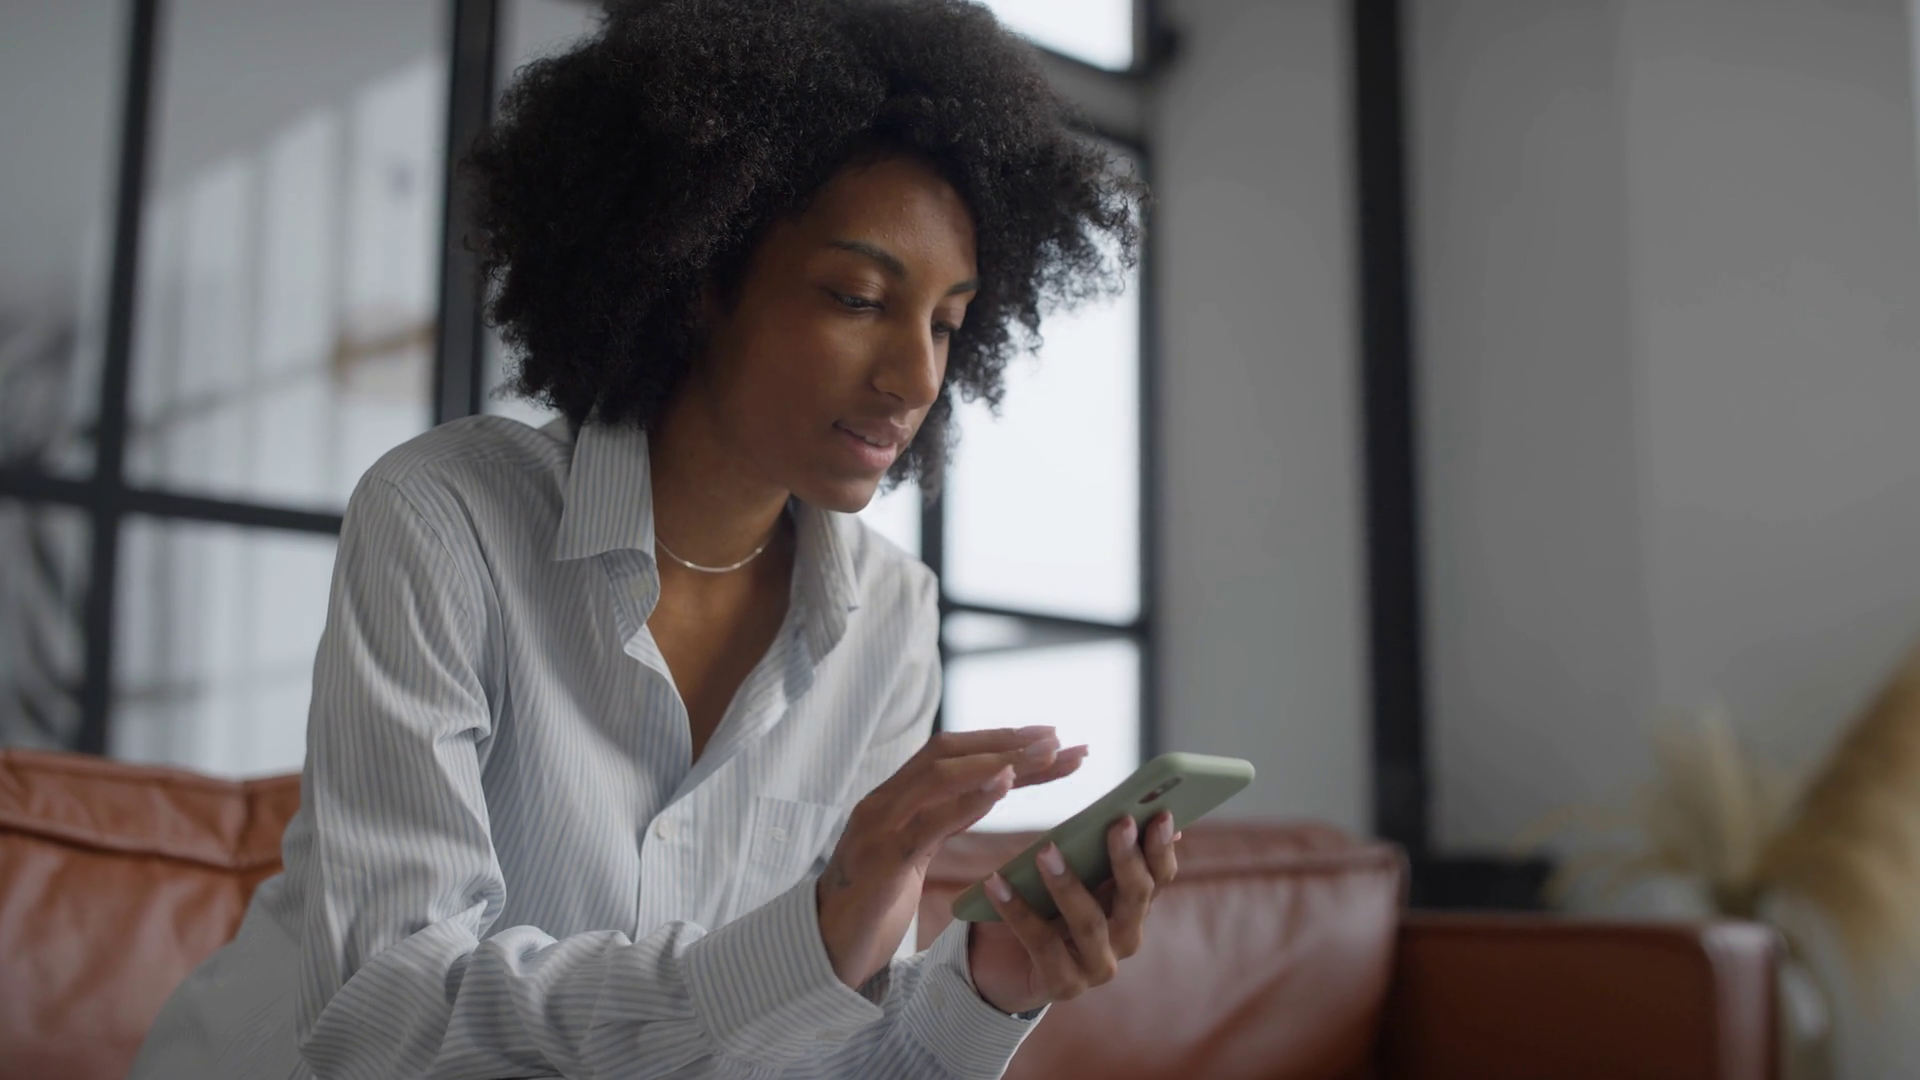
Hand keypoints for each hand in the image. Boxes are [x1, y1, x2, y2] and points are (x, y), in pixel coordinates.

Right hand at [816, 727, 1087, 989]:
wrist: (823, 952)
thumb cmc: (872, 906)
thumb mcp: (912, 854)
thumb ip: (941, 820)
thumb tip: (989, 789)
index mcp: (891, 799)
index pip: (949, 753)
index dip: (999, 740)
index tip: (1049, 738)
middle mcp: (882, 803)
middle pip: (947, 752)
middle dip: (1006, 742)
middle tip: (1059, 738)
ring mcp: (878, 829)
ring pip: (940, 776)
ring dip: (999, 762)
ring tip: (1047, 755)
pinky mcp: (880, 864)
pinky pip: (928, 824)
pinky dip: (969, 799)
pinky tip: (1006, 786)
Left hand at [967, 810, 1180, 1014]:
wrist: (1000, 963)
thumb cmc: (1040, 904)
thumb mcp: (1068, 872)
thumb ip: (1093, 849)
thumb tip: (1127, 813)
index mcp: (1132, 906)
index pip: (1159, 877)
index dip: (1162, 847)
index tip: (1161, 814)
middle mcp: (1125, 937)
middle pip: (1136, 898)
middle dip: (1128, 859)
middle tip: (1119, 824)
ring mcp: (1097, 966)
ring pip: (1090, 922)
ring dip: (1067, 884)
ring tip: (1045, 851)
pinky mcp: (1063, 985)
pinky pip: (1041, 944)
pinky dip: (1017, 911)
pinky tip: (995, 883)